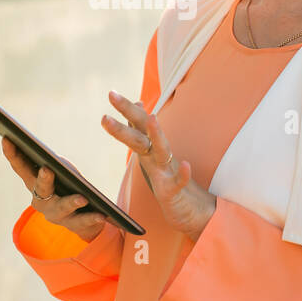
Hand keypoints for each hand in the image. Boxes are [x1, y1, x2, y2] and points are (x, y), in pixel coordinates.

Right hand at [1, 136, 106, 242]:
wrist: (84, 217)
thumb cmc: (68, 185)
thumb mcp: (60, 170)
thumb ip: (51, 161)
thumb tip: (42, 146)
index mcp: (33, 183)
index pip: (20, 167)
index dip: (12, 153)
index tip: (6, 137)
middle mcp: (40, 200)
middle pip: (40, 188)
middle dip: (43, 179)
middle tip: (47, 169)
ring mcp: (55, 215)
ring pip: (62, 208)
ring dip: (71, 202)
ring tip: (83, 198)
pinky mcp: (73, 226)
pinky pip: (83, 222)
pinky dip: (92, 218)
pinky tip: (101, 215)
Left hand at [101, 90, 215, 241]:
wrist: (190, 208)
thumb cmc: (167, 179)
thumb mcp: (151, 155)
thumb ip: (141, 132)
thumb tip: (137, 105)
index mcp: (148, 149)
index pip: (135, 125)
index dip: (124, 109)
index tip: (111, 92)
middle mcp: (158, 155)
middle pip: (141, 131)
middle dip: (128, 112)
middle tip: (111, 95)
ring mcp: (168, 171)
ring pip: (162, 150)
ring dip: (157, 135)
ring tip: (151, 118)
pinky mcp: (175, 191)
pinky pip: (180, 182)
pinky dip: (184, 174)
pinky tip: (187, 166)